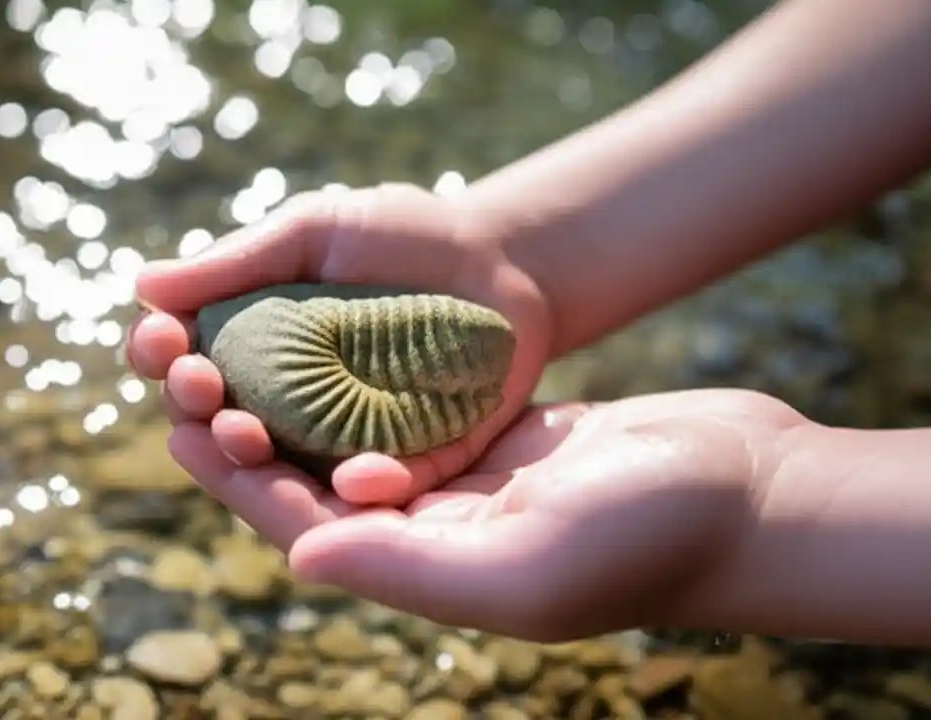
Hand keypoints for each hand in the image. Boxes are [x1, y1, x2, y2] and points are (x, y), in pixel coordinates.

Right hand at [127, 183, 553, 505]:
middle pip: (223, 422)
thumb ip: (240, 261)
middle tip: (197, 387)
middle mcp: (286, 401)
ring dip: (255, 459)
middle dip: (199, 409)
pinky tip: (351, 478)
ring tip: (242, 433)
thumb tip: (142, 285)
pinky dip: (365, 487)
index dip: (164, 356)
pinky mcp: (410, 463)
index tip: (164, 339)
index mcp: (252, 344)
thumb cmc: (400, 233)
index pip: (187, 361)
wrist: (503, 258)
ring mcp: (343, 438)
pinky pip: (381, 488)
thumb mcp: (317, 231)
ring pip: (288, 469)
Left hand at [165, 388, 804, 641]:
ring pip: (362, 443)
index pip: (307, 527)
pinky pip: (413, 411)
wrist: (750, 492)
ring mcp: (474, 489)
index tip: (180, 425)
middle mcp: (441, 536)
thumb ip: (409, 567)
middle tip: (195, 372)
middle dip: (253, 430)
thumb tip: (300, 555)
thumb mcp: (524, 564)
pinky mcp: (505, 444)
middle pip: (320, 482)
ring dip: (303, 399)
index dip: (237, 481)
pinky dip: (368, 378)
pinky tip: (334, 334)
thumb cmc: (652, 535)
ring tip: (247, 344)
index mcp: (433, 571)